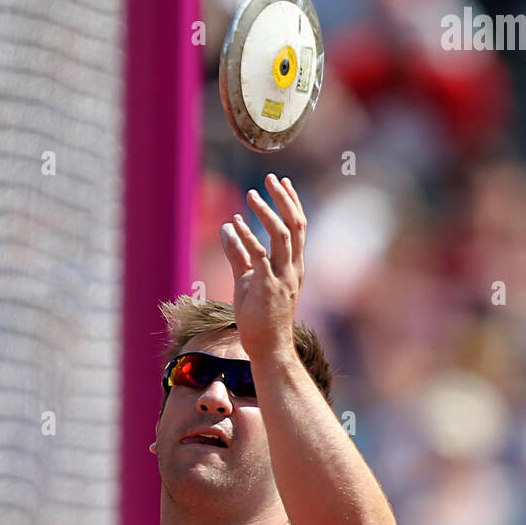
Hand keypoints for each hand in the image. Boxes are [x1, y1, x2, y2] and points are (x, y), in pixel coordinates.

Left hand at [219, 172, 305, 361]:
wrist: (267, 346)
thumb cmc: (259, 316)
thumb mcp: (247, 279)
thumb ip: (238, 253)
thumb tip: (227, 227)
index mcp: (293, 265)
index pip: (299, 227)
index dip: (292, 202)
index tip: (281, 181)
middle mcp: (292, 268)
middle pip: (296, 225)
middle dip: (284, 199)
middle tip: (270, 178)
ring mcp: (282, 278)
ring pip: (282, 236)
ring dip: (267, 213)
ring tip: (251, 195)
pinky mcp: (267, 288)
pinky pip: (259, 256)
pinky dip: (248, 237)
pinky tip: (236, 224)